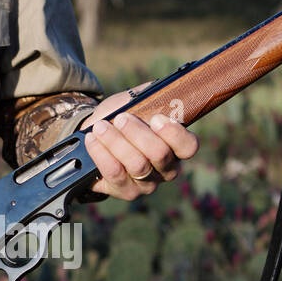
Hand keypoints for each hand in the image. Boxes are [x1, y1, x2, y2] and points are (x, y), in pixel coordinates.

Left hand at [80, 83, 199, 200]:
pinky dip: (101, 154)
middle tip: (121, 118)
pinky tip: (92, 140)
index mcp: (176, 146)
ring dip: (116, 142)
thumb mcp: (136, 102)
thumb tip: (161, 89)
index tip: (155, 118)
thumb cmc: (121, 118)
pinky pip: (115, 174)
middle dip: (137, 133)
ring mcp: (147, 184)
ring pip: (137, 165)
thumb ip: (150, 96)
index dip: (174, 133)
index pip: (189, 146)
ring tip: (100, 127)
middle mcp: (166, 169)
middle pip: (160, 154)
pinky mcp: (126, 191)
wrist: (95, 135)